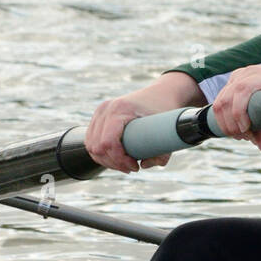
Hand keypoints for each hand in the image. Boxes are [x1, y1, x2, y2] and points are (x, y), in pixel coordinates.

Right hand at [85, 72, 204, 172]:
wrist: (161, 93)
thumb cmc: (165, 110)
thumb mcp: (169, 131)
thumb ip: (162, 153)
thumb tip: (144, 165)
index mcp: (120, 109)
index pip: (108, 142)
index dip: (119, 160)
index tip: (136, 166)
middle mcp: (105, 109)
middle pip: (97, 147)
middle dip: (114, 163)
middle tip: (133, 167)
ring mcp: (100, 112)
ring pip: (91, 146)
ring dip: (107, 160)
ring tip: (126, 165)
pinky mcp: (98, 117)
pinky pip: (91, 141)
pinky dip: (101, 154)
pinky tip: (117, 159)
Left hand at [211, 47, 260, 152]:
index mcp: (238, 80)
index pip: (220, 103)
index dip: (224, 123)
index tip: (236, 136)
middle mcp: (248, 74)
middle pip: (227, 98)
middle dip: (231, 122)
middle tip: (244, 136)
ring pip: (244, 90)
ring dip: (242, 114)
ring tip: (250, 129)